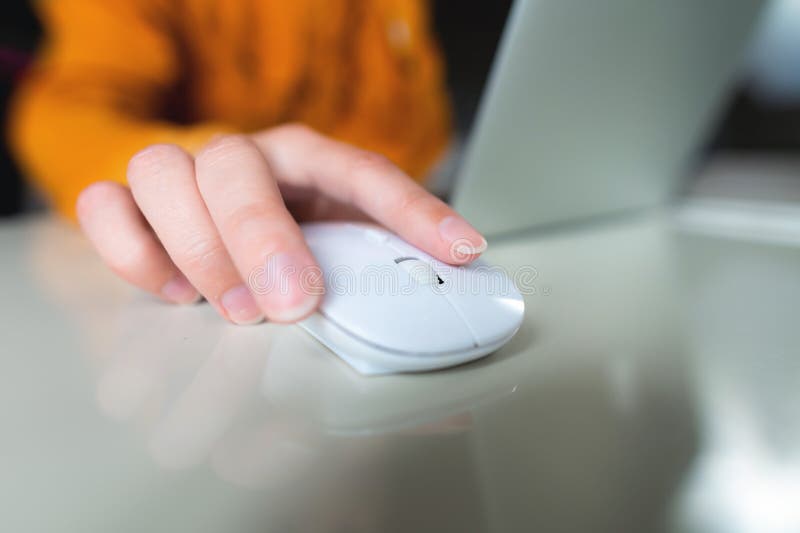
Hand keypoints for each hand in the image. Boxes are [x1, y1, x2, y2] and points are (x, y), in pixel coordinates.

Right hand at [76, 124, 486, 324]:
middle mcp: (245, 158)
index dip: (412, 209)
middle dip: (260, 237)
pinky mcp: (133, 202)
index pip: (361, 170)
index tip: (460, 251)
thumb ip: (376, 278)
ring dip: (196, 247)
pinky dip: (132, 252)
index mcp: (307, 159)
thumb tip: (445, 328)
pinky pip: (105, 205)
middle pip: (236, 164)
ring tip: (234, 308)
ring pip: (160, 170)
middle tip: (289, 303)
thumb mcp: (338, 249)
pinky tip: (176, 292)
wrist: (214, 222)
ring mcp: (184, 175)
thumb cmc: (286, 239)